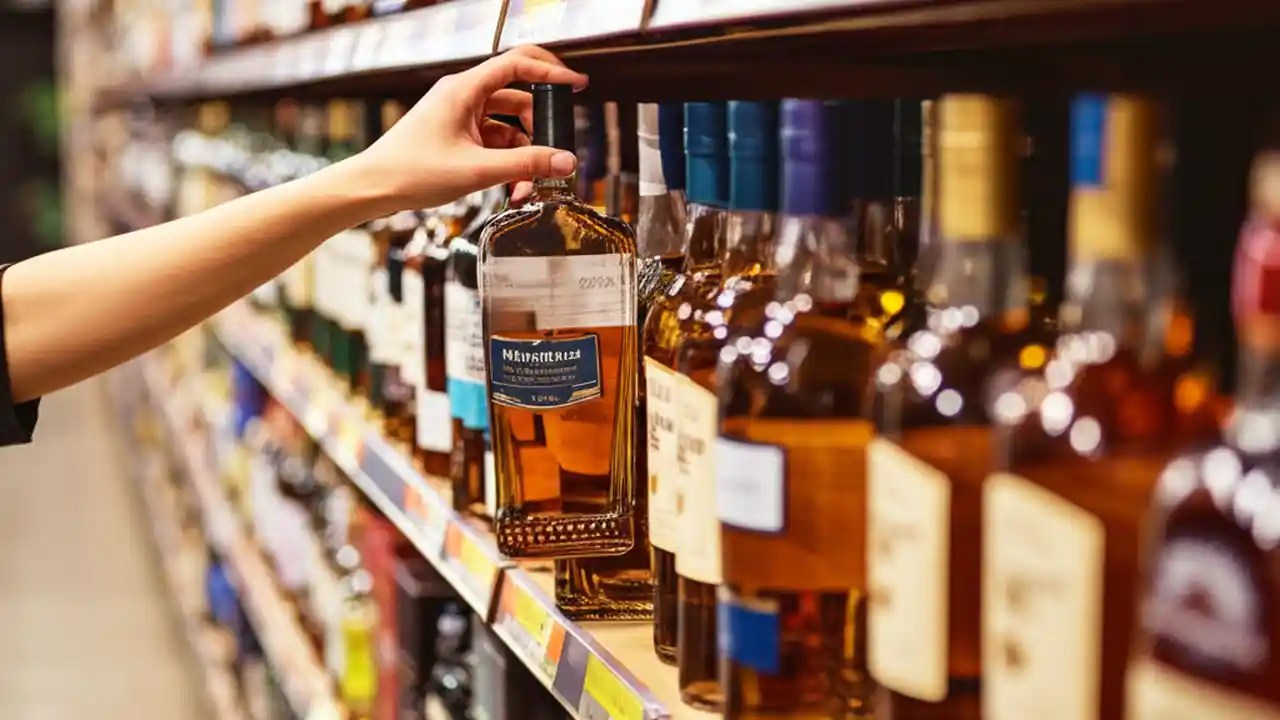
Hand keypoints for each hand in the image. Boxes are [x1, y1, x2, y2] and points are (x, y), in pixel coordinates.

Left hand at [353, 45, 586, 210]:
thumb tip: (564, 161)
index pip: (517, 64)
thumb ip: (525, 164)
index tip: (575, 85)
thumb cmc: (411, 171)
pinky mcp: (456, 136)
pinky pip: (493, 143)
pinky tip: (511, 188)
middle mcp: (463, 96)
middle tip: (554, 154)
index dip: (550, 72)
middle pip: (517, 99)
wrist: (372, 188)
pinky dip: (506, 163)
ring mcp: (459, 116)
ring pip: (507, 127)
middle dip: (538, 130)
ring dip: (523, 155)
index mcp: (464, 89)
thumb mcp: (477, 170)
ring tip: (527, 187)